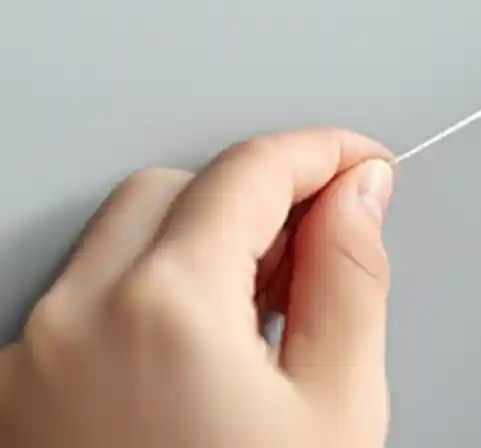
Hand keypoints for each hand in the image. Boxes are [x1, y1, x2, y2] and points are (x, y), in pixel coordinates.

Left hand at [0, 128, 395, 447]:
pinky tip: (212, 355)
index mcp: (161, 312)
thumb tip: (357, 198)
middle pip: (176, 189)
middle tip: (328, 240)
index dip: (323, 153)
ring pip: (123, 240)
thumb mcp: (336, 410)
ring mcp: (26, 363)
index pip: (250, 170)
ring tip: (274, 315)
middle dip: (258, 196)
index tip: (363, 164)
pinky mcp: (14, 400)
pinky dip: (152, 296)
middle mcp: (70, 323)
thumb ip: (352, 279)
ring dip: (204, 244)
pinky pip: (85, 301)